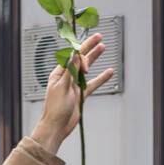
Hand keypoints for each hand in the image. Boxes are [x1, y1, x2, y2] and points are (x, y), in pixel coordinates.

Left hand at [30, 33, 113, 152]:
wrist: (56, 126)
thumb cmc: (55, 109)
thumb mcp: (63, 87)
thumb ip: (70, 70)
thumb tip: (75, 55)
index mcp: (59, 73)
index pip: (72, 57)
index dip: (80, 54)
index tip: (86, 63)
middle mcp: (67, 77)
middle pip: (80, 58)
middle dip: (89, 46)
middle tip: (98, 37)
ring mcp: (74, 85)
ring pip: (87, 68)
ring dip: (94, 58)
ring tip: (102, 47)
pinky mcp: (81, 95)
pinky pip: (93, 84)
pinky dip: (101, 78)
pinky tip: (108, 73)